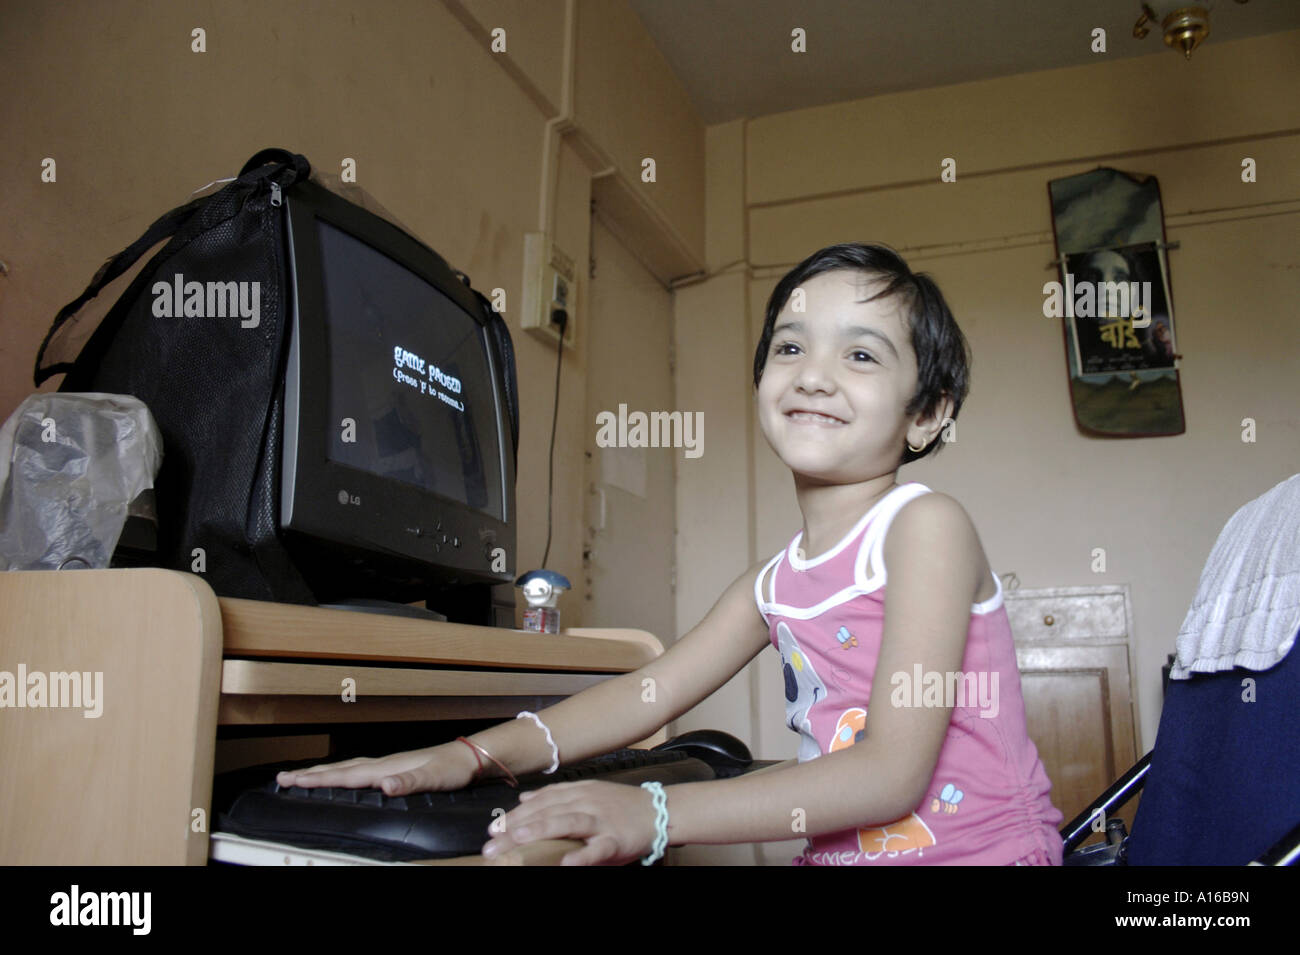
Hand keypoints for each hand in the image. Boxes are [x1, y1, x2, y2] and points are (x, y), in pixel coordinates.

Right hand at [274, 741, 477, 795]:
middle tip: (281, 778)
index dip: (317, 781)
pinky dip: (341, 773)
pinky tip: (341, 776)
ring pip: (347, 768)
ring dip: (323, 772)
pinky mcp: (395, 768)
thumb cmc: (453, 769)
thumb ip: (409, 782)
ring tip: (302, 776)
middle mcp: (383, 764)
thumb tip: (384, 785)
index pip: (345, 776)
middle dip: (310, 775)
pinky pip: (359, 771)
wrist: (470, 757)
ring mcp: (388, 765)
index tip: (291, 782)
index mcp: (386, 768)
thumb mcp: (433, 778)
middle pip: (339, 769)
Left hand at [482, 780, 660, 865]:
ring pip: (568, 822)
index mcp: (577, 792)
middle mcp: (587, 802)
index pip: (540, 802)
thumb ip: (558, 797)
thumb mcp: (588, 794)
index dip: (515, 814)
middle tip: (493, 843)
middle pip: (547, 812)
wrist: (659, 811)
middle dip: (517, 827)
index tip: (492, 828)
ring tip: (518, 840)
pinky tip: (566, 864)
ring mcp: (602, 820)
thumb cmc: (620, 807)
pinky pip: (597, 849)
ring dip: (541, 829)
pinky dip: (582, 856)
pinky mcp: (616, 840)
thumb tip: (525, 798)